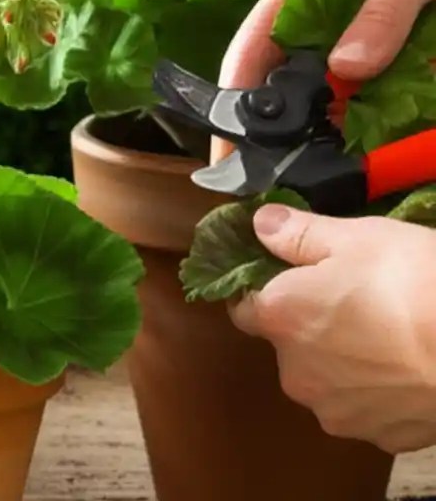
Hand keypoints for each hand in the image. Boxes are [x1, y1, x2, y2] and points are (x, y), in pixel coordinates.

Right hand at [214, 0, 435, 161]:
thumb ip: (383, 15)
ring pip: (309, 82)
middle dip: (268, 125)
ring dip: (312, 121)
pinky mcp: (363, 33)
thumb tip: (347, 72)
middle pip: (270, 74)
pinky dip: (349, 107)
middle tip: (270, 176)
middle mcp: (305, 6)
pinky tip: (356, 135)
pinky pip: (347, 78)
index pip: (248, 48)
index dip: (230, 102)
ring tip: (312, 167)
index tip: (228, 153)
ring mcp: (334, 21)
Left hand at [231, 204, 435, 452]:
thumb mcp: (359, 237)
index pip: (245, 307)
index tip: (294, 280)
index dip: (267, 291)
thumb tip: (260, 224)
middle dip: (312, 327)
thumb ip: (299, 234)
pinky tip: (409, 371)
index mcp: (281, 319)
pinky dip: (379, 394)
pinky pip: (367, 409)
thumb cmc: (416, 282)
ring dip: (344, 364)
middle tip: (357, 303)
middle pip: (289, 346)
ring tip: (390, 339)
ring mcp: (335, 410)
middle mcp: (294, 372)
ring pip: (326, 382)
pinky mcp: (377, 437)